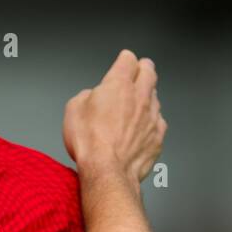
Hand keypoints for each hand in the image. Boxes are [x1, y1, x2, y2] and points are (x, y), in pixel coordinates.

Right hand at [63, 49, 165, 182]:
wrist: (107, 171)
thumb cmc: (90, 142)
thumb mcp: (73, 109)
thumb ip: (87, 96)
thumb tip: (92, 97)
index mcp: (118, 85)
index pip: (128, 60)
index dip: (125, 60)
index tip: (123, 62)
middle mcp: (140, 97)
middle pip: (149, 72)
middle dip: (144, 69)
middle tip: (140, 70)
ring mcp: (152, 117)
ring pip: (155, 97)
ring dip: (147, 96)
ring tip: (137, 104)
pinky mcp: (157, 137)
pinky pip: (158, 122)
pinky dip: (150, 122)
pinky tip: (141, 128)